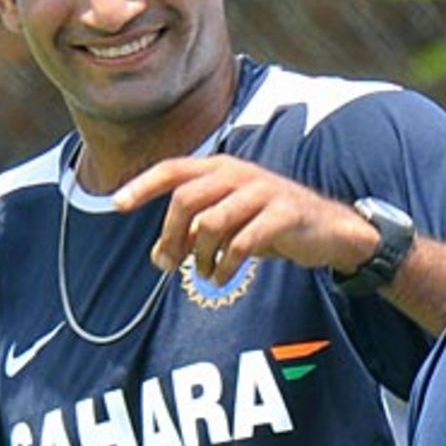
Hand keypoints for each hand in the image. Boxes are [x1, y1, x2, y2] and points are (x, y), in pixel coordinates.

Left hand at [112, 156, 377, 283]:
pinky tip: (222, 277)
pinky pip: (241, 243)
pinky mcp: (283, 215)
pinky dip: (225, 266)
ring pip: (210, 223)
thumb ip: (193, 233)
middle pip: (186, 200)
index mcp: (222, 168)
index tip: (117, 205)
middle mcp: (240, 174)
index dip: (143, 185)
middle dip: (171, 236)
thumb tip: (159, 257)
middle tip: (169, 265)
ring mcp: (263, 192)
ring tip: (204, 273)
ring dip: (199, 256)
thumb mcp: (228, 223)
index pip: (174, 169)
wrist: (327, 229)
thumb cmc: (269, 223)